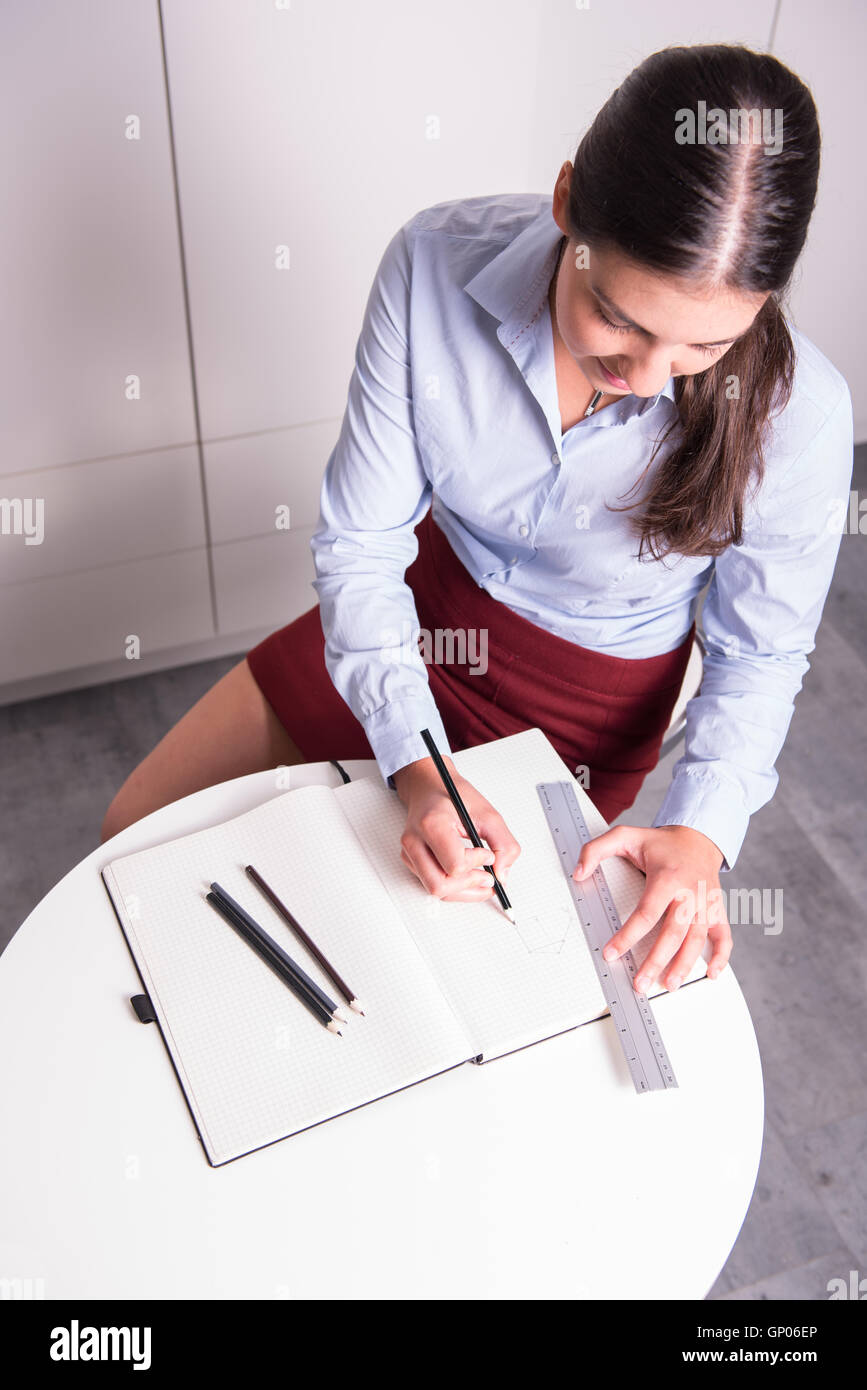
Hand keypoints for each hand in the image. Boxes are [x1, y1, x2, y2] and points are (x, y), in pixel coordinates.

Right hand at [393, 756, 520, 902]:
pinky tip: (468, 877)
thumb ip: (503, 844)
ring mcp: (409, 852)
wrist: (428, 786)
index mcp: (432, 824)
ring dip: (463, 891)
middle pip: (440, 885)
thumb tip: (502, 874)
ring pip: (435, 890)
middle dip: (469, 886)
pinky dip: (454, 887)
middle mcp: (415, 840)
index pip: (455, 864)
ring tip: (483, 881)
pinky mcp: (410, 859)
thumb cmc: (453, 795)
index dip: (477, 864)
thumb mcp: (487, 814)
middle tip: (489, 878)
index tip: (488, 854)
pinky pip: (432, 884)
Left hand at [572, 824, 731, 992]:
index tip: (611, 953)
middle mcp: (689, 892)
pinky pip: (724, 936)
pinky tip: (712, 973)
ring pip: (697, 939)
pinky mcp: (716, 910)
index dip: (627, 936)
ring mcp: (705, 903)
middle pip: (673, 933)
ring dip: (684, 965)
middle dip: (656, 961)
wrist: (698, 837)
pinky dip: (722, 956)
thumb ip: (596, 850)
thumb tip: (579, 873)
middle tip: (640, 983)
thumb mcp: (626, 836)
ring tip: (669, 985)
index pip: (646, 912)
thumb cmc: (661, 843)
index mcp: (667, 877)